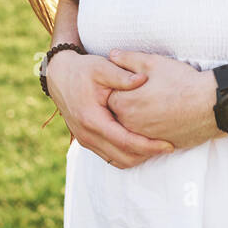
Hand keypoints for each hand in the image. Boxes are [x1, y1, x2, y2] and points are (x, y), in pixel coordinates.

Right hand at [45, 51, 173, 167]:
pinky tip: (142, 144)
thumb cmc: (82, 70)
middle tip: (168, 146)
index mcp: (92, 119)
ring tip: (157, 146)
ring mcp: (85, 140)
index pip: (125, 141)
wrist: (59, 76)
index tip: (168, 144)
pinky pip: (110, 157)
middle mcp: (87, 135)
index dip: (149, 146)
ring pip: (117, 161)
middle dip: (147, 155)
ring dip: (138, 157)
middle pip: (123, 158)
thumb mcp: (102, 67)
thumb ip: (122, 75)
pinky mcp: (87, 141)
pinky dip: (127, 154)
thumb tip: (143, 79)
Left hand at [106, 50, 218, 151]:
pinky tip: (162, 117)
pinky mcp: (159, 145)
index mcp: (124, 104)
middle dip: (126, 103)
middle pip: (119, 114)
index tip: (130, 82)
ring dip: (138, 117)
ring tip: (153, 104)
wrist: (210, 105)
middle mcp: (130, 125)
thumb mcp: (153, 62)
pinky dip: (151, 130)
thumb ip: (128, 59)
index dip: (119, 87)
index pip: (109, 96)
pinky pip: (148, 138)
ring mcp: (145, 137)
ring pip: (132, 127)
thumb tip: (112, 55)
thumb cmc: (182, 82)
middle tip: (141, 92)